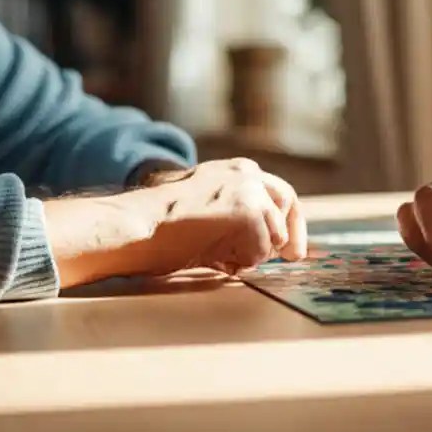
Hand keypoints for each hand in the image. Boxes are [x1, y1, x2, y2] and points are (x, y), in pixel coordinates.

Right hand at [44, 158, 306, 287]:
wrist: (139, 224)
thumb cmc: (163, 225)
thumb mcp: (208, 211)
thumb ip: (237, 219)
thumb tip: (267, 245)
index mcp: (236, 170)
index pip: (278, 192)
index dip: (289, 220)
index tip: (291, 244)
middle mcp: (247, 172)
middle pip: (287, 203)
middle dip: (291, 234)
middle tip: (293, 258)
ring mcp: (250, 189)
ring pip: (275, 234)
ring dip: (254, 253)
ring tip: (221, 256)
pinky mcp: (249, 210)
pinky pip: (262, 250)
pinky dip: (244, 261)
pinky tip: (217, 258)